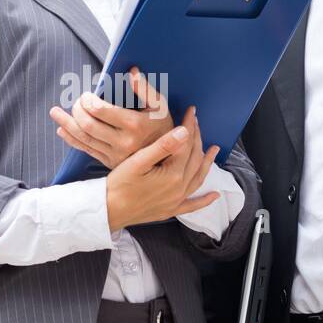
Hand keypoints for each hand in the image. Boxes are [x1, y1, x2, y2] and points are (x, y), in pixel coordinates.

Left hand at [50, 66, 172, 168]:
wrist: (168, 158)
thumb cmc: (164, 127)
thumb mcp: (161, 106)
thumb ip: (146, 89)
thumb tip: (132, 71)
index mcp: (134, 125)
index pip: (100, 110)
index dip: (87, 100)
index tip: (86, 95)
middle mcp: (123, 142)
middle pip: (87, 124)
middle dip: (76, 110)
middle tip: (76, 101)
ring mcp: (115, 154)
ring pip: (83, 137)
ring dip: (66, 123)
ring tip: (55, 113)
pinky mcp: (109, 162)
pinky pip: (86, 150)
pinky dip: (71, 139)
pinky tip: (62, 130)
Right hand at [105, 105, 219, 232]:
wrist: (108, 210)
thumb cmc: (119, 185)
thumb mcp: (138, 162)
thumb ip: (163, 147)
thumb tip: (183, 132)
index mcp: (172, 174)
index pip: (186, 144)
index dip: (189, 126)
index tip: (191, 111)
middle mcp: (179, 188)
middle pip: (194, 158)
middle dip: (196, 138)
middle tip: (195, 122)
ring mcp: (176, 201)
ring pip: (198, 177)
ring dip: (207, 163)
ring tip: (213, 150)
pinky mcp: (170, 210)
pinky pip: (193, 205)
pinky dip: (205, 200)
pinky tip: (214, 196)